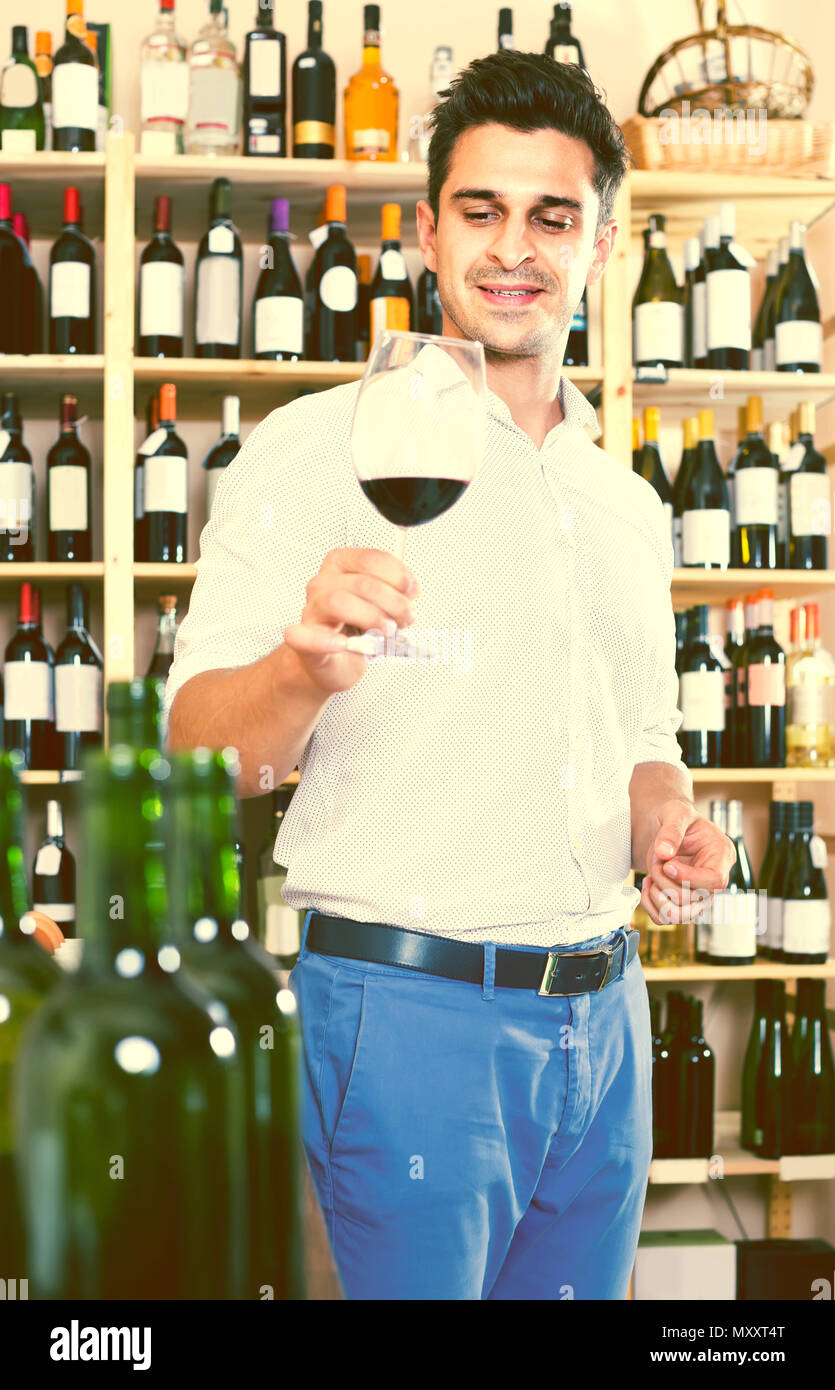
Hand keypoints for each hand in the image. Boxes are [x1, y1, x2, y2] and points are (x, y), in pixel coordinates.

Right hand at [282, 548, 417, 693]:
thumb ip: (393, 591)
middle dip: (394, 603)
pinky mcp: (304, 640)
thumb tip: (408, 590)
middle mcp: (323, 583)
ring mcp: (312, 610)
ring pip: (341, 602)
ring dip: (372, 619)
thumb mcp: (379, 603)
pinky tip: (342, 645)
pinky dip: (324, 641)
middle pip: (363, 583)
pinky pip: (304, 637)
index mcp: (341, 566)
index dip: (398, 577)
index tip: (411, 592)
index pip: (370, 560)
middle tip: (404, 620)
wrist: (333, 663)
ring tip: (384, 633)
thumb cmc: (354, 630)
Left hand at [640, 798, 735, 926]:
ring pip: (678, 915)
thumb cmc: (679, 818)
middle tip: (658, 860)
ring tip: (653, 873)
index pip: (714, 880)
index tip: (668, 865)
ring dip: (657, 895)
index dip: (689, 878)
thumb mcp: (676, 812)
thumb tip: (665, 853)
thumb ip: (672, 829)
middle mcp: (713, 880)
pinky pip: (664, 918)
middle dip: (665, 881)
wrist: (669, 827)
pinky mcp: (683, 903)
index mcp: (722, 856)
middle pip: (692, 900)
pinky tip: (649, 883)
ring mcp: (699, 895)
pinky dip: (650, 904)